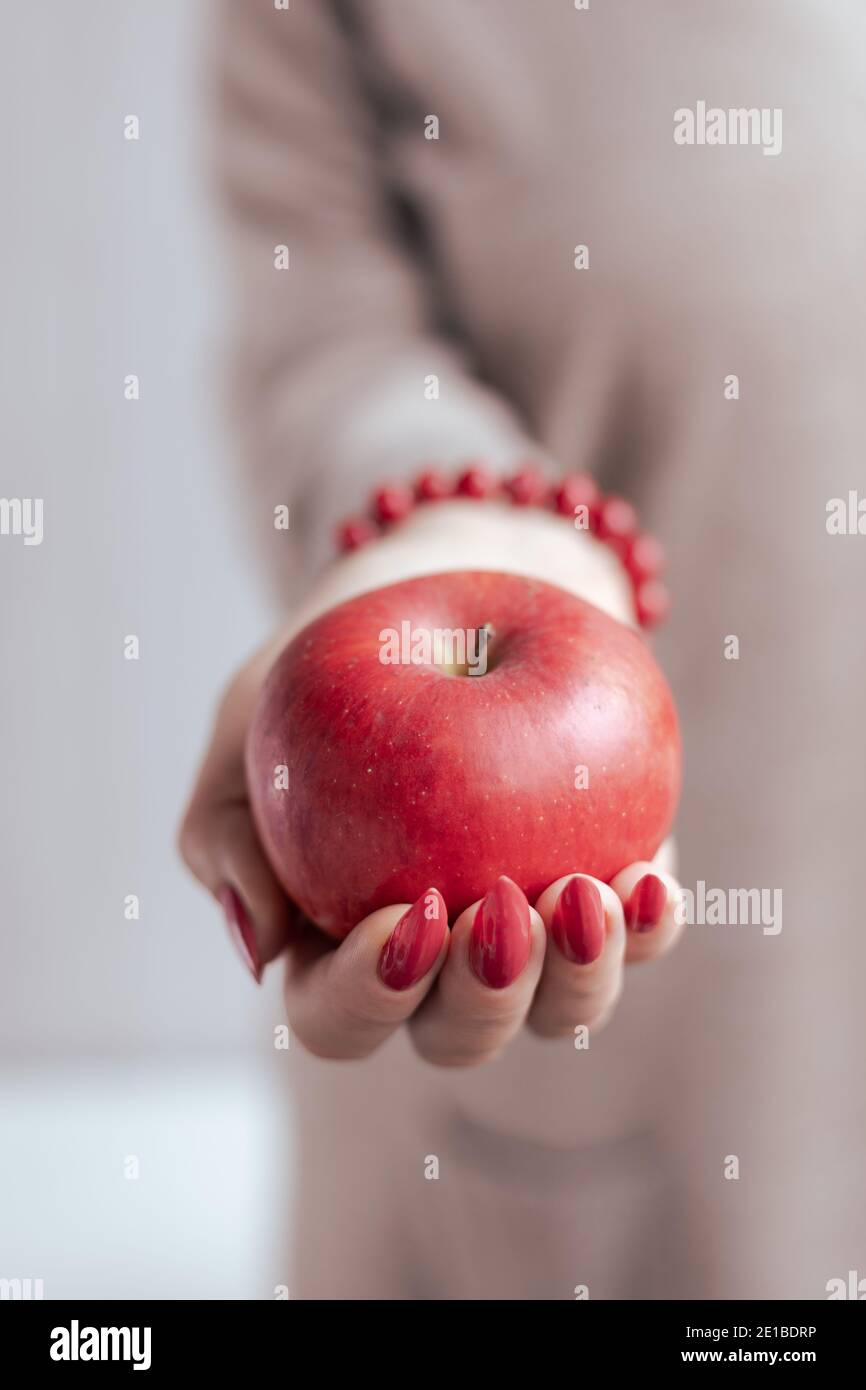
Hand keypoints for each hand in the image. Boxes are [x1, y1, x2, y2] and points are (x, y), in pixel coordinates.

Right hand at [178, 498, 682, 1061]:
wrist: (455, 574)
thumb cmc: (335, 654)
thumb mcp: (251, 719)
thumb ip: (223, 831)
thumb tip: (263, 954)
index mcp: (337, 949)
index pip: (340, 1018)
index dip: (371, 997)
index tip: (407, 913)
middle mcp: (439, 965)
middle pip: (459, 1036)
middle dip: (485, 1000)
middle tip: (502, 911)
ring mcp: (535, 939)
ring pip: (561, 1011)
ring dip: (581, 978)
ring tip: (586, 897)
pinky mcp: (612, 892)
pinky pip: (643, 937)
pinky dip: (652, 924)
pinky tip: (650, 882)